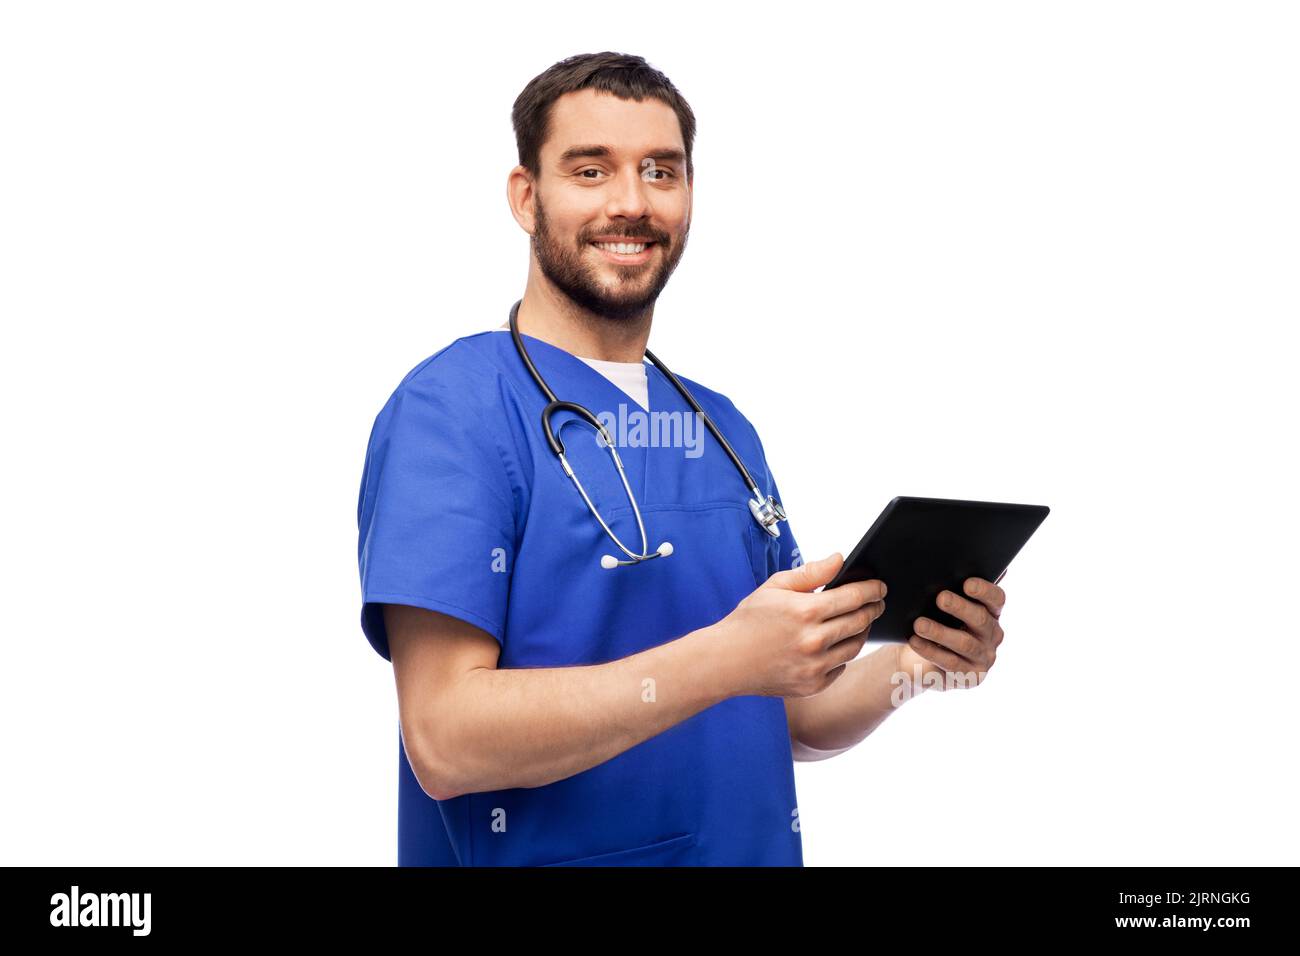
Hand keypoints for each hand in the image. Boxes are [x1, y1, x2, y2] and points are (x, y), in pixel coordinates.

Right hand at [717, 552, 885, 697]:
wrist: (725, 662)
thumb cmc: (749, 621)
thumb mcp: (775, 587)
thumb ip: (811, 573)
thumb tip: (840, 559)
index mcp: (805, 611)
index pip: (854, 597)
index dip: (872, 589)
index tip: (880, 586)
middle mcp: (814, 640)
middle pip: (861, 621)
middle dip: (874, 608)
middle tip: (878, 602)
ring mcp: (814, 666)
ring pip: (855, 646)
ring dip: (862, 631)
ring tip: (860, 621)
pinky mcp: (813, 685)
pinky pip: (841, 667)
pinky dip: (843, 654)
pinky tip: (837, 644)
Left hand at [896, 576, 1005, 692]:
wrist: (918, 658)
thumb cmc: (935, 622)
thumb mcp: (943, 607)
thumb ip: (953, 586)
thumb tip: (961, 558)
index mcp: (991, 612)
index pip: (997, 599)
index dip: (985, 590)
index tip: (967, 583)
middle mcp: (992, 634)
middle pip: (980, 619)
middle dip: (960, 608)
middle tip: (940, 598)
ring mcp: (984, 657)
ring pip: (964, 643)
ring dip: (941, 632)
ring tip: (919, 624)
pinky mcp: (970, 676)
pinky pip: (950, 663)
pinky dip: (931, 650)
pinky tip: (915, 641)